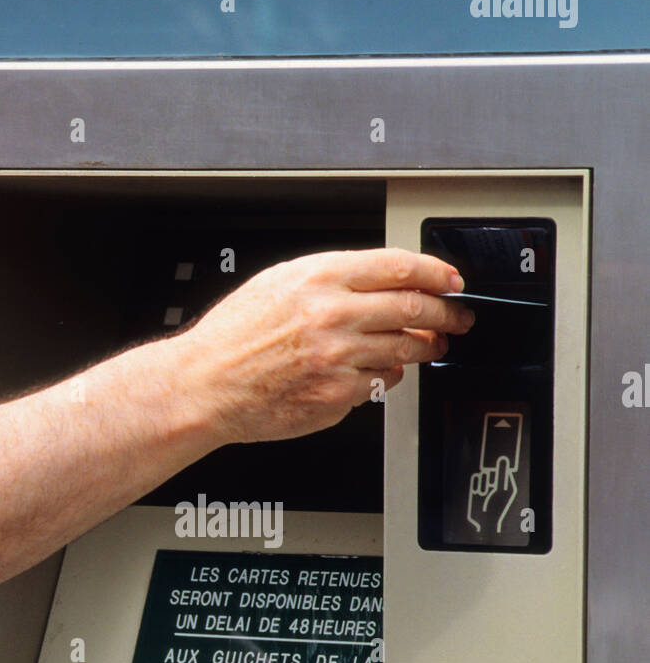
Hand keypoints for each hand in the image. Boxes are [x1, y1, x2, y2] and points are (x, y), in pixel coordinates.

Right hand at [175, 247, 474, 443]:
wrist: (206, 384)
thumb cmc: (235, 336)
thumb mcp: (279, 282)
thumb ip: (333, 278)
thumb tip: (385, 280)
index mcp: (319, 276)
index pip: (400, 267)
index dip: (437, 273)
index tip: (452, 281)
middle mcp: (332, 315)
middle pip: (415, 309)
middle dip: (447, 314)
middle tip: (457, 318)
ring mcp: (337, 358)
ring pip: (406, 349)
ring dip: (425, 348)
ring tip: (429, 346)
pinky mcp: (338, 395)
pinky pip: (383, 382)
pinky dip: (388, 376)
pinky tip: (377, 370)